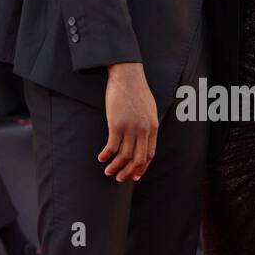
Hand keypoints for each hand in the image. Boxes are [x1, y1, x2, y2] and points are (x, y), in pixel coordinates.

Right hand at [99, 64, 158, 181]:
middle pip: (138, 159)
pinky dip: (106, 155)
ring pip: (124, 156)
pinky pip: (111, 146)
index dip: (142, 168)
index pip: (149, 155)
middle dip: (129, 172)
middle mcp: (143, 130)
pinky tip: (101, 158)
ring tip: (108, 172)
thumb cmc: (136, 91)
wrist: (127, 76)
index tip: (135, 176)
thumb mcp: (149, 110)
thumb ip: (148, 125)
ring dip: (115, 167)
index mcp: (153, 128)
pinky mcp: (116, 124)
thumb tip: (143, 137)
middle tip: (120, 178)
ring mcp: (130, 128)